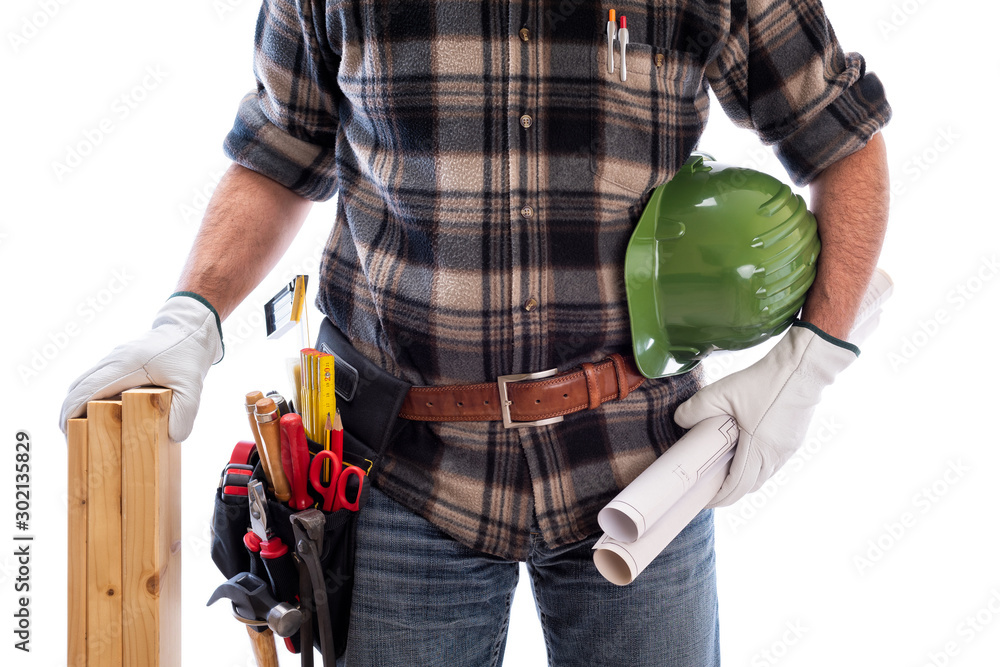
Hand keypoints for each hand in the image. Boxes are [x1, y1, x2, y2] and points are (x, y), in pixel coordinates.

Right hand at [60, 293, 223, 441]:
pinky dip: (87, 399)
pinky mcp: (117, 362)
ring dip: (75, 406)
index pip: (86, 389)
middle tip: (74, 441)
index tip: (70, 435)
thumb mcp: (193, 386)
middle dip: (68, 415)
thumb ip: (184, 412)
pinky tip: (98, 417)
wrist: (190, 330)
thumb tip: (173, 437)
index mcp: (125, 365)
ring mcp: (113, 359)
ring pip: (81, 384)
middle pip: (76, 388)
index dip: (72, 413)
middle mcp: (113, 360)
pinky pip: (94, 381)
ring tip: (83, 433)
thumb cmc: (189, 355)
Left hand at [674, 322, 857, 506]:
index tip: (704, 499)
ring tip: (724, 472)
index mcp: (759, 450)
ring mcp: (789, 450)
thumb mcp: (721, 392)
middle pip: (750, 486)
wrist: (803, 367)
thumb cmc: (765, 381)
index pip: (736, 488)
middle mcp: (776, 456)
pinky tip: (746, 453)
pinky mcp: (795, 441)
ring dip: (745, 479)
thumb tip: (680, 421)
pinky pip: (774, 464)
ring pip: (764, 476)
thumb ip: (695, 409)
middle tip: (710, 486)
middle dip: (729, 491)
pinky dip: (758, 466)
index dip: (718, 497)